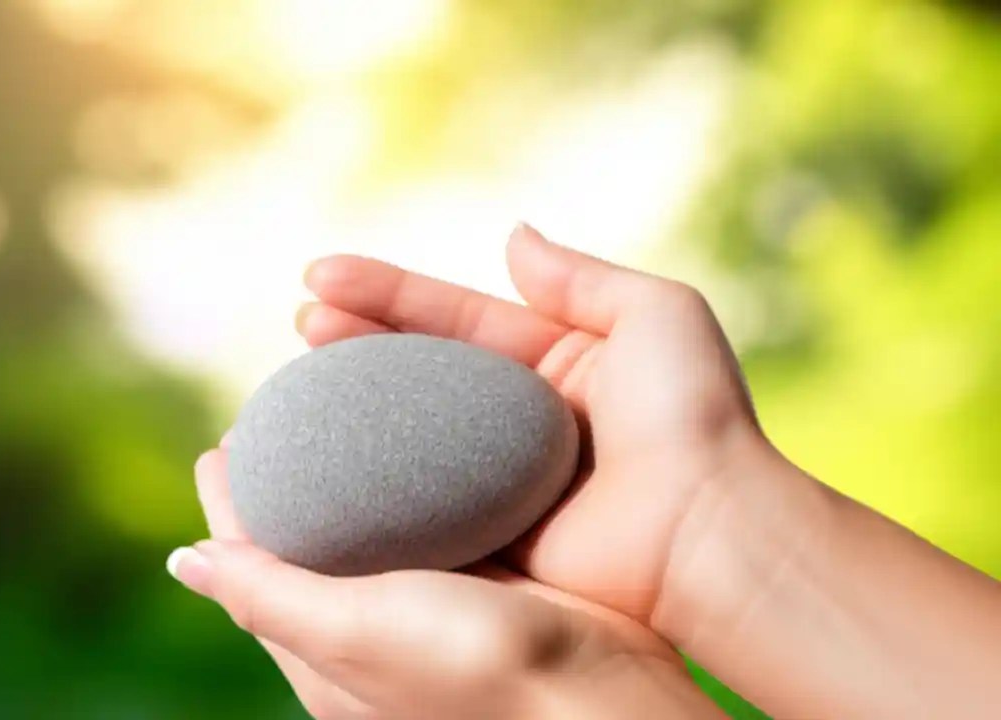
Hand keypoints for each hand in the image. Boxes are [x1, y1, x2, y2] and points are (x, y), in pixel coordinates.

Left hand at [170, 449, 723, 719]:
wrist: (607, 695)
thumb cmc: (479, 676)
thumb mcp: (356, 634)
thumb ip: (269, 595)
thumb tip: (183, 562)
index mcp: (328, 653)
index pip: (255, 566)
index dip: (233, 502)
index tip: (225, 441)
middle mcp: (373, 628)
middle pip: (312, 539)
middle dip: (290, 474)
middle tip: (282, 407)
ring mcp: (432, 603)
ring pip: (373, 521)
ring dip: (353, 465)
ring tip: (345, 402)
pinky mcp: (487, 577)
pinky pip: (435, 513)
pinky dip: (416, 473)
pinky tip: (422, 433)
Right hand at [295, 223, 765, 621]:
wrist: (707, 536)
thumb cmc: (694, 421)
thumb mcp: (657, 316)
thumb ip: (580, 276)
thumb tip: (513, 234)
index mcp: (561, 365)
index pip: (457, 318)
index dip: (390, 293)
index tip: (321, 274)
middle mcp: (525, 422)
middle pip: (424, 373)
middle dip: (360, 341)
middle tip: (301, 320)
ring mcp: (504, 484)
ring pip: (411, 437)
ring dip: (353, 407)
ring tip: (296, 376)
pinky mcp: (492, 541)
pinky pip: (419, 505)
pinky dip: (370, 483)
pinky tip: (320, 461)